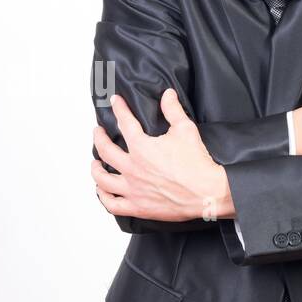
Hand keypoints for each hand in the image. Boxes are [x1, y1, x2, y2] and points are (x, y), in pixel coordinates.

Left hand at [91, 89, 234, 221]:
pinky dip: (103, 198)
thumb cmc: (197, 164)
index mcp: (142, 148)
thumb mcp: (186, 129)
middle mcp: (132, 168)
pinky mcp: (138, 207)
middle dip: (99, 138)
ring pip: (102, 180)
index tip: (115, 102)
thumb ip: (173, 110)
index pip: (125, 123)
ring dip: (95, 169)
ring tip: (95, 164)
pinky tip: (101, 192)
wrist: (207, 192)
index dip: (119, 109)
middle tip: (98, 132)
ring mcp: (133, 189)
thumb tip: (167, 95)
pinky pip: (112, 204)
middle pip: (105, 151)